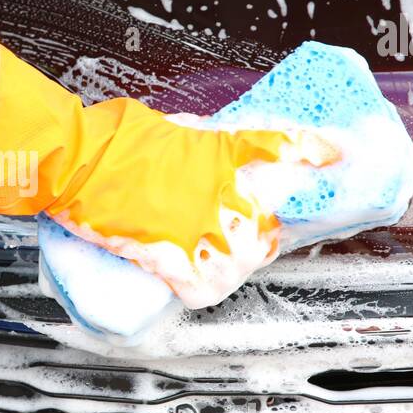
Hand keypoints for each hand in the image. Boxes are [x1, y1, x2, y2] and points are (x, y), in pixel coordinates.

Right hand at [0, 41, 337, 307]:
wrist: (72, 159)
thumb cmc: (107, 135)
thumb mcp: (164, 123)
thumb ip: (192, 137)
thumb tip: (198, 144)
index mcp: (216, 150)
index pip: (280, 146)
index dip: (314, 150)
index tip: (339, 154)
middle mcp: (216, 189)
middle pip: (265, 220)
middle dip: (265, 231)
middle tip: (258, 235)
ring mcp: (194, 224)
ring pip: (240, 259)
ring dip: (238, 264)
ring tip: (228, 264)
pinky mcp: (167, 253)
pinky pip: (202, 285)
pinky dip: (203, 289)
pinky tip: (199, 287)